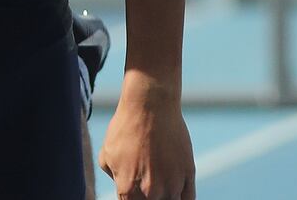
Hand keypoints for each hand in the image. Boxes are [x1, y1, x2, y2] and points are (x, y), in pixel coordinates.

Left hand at [100, 75, 194, 198]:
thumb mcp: (107, 155)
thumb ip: (115, 179)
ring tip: (159, 185)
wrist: (150, 107)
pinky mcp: (189, 174)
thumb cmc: (124, 128)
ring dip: (165, 198)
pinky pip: (188, 199)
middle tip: (148, 188)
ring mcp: (172, 184)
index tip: (132, 195)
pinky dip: (181, 199)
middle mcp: (151, 192)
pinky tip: (175, 194)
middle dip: (147, 199)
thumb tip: (123, 190)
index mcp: (127, 189)